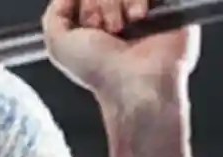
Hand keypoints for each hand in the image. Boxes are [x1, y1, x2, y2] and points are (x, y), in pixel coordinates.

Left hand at [43, 0, 200, 102]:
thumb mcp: (58, 45)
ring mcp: (143, 5)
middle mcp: (119, 10)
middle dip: (98, 4)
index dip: (85, 3)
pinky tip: (138, 18)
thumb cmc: (99, 69)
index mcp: (95, 18)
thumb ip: (55, 14)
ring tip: (122, 29)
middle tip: (105, 29)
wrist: (135, 82)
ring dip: (116, 2)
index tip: (89, 25)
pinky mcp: (167, 4)